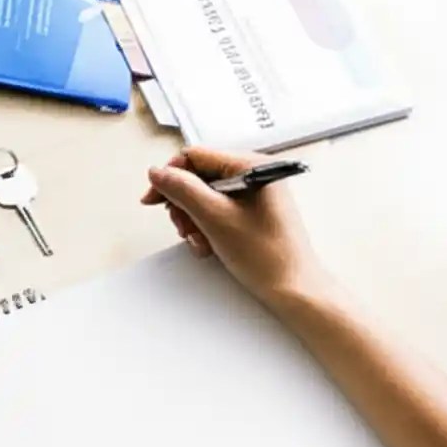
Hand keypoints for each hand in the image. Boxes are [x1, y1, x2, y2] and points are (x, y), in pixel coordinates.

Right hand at [140, 146, 328, 307]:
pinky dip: (206, 227)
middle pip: (199, 177)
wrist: (293, 290)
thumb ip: (182, 190)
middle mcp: (255, 174)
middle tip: (182, 227)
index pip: (195, 157)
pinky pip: (218, 211)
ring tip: (198, 240)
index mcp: (251, 166)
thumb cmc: (266, 255)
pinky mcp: (253, 213)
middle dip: (183, 203)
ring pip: (205, 197)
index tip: (153, 200)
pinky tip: (209, 245)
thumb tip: (157, 172)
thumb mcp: (214, 218)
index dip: (170, 177)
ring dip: (193, 219)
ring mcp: (255, 194)